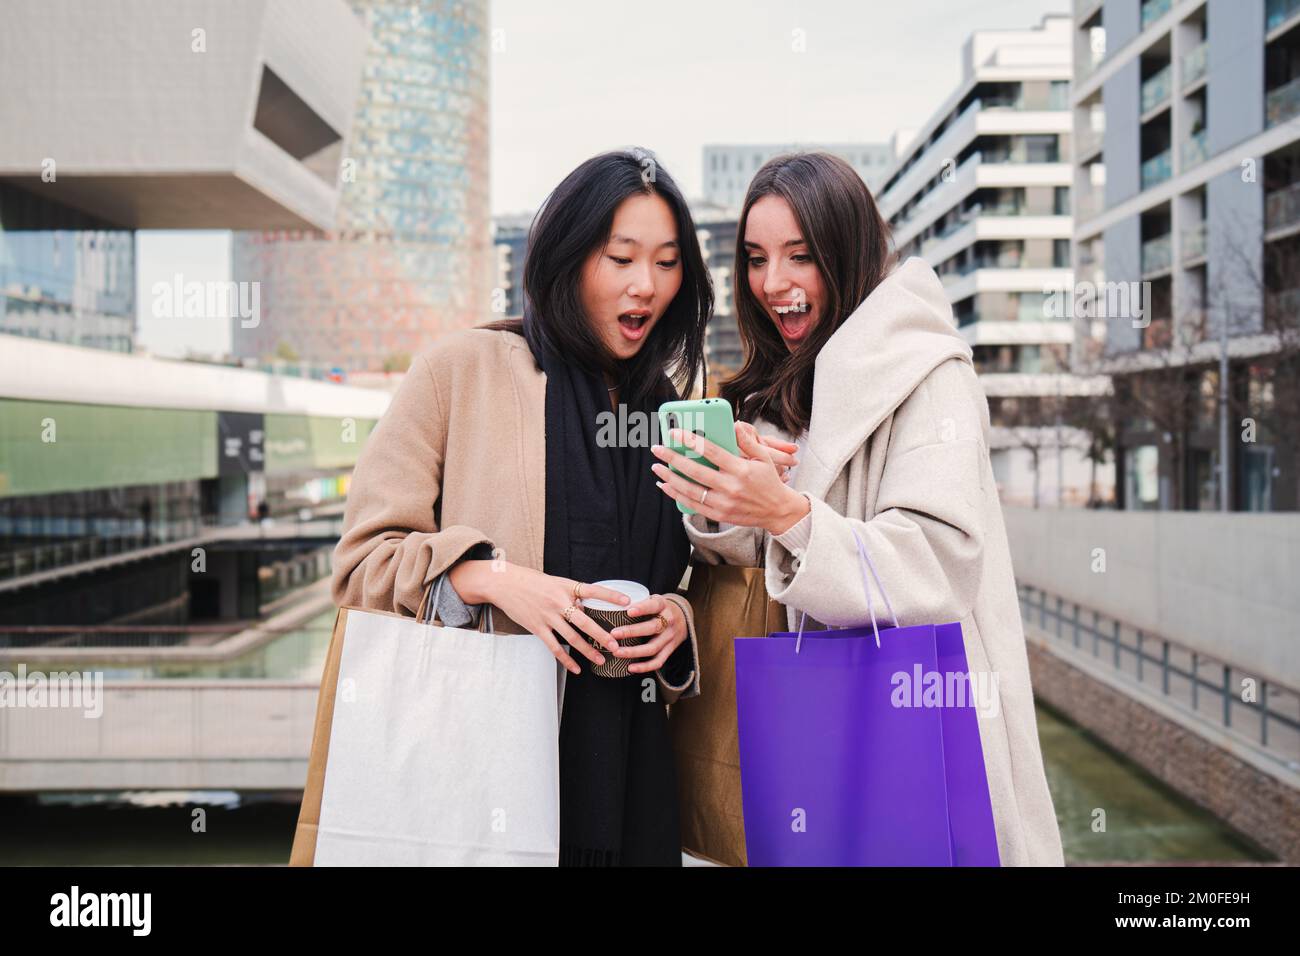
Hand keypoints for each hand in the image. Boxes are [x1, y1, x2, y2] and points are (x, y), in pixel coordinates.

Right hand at [447, 560, 629, 675]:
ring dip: (588, 651)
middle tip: (617, 646)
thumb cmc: (530, 581)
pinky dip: (566, 659)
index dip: (611, 595)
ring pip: (572, 637)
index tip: (628, 601)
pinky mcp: (537, 627)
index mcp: (566, 586)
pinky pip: (554, 647)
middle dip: (602, 635)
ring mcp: (548, 616)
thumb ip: (570, 594)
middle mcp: (559, 601)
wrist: (503, 584)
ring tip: (601, 660)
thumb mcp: (554, 582)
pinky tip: (575, 669)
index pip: (593, 590)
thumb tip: (587, 607)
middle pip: (585, 621)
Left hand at [606, 593, 686, 674]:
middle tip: (613, 634)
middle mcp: (669, 621)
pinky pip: (658, 661)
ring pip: (653, 648)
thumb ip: (639, 601)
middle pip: (652, 628)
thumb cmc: (661, 608)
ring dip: (634, 652)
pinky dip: (644, 667)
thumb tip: (610, 604)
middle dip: (631, 632)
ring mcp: (670, 637)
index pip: (654, 605)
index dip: (642, 608)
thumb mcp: (654, 599)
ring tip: (617, 652)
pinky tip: (630, 668)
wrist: (685, 616)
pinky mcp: (670, 650)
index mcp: (663, 605)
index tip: (628, 611)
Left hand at [650, 426, 810, 534]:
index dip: (691, 441)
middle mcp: (730, 487)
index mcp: (741, 470)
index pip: (711, 452)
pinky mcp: (719, 514)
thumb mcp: (764, 458)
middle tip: (657, 448)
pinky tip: (665, 485)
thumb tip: (735, 425)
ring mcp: (723, 503)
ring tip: (656, 466)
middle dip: (673, 458)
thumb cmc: (769, 482)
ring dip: (670, 477)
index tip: (674, 432)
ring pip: (689, 490)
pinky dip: (676, 495)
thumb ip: (748, 442)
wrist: (777, 511)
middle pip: (695, 471)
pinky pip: (692, 505)